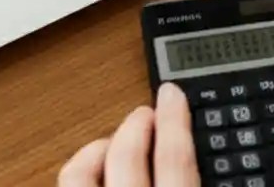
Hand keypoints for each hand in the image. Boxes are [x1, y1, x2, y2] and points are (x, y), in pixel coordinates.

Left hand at [58, 83, 199, 186]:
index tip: (171, 95)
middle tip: (144, 113)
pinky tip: (87, 177)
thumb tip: (196, 165)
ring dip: (94, 150)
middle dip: (134, 126)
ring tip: (108, 143)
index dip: (173, 122)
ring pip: (78, 172)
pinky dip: (78, 175)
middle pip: (125, 155)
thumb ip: (194, 179)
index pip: (173, 160)